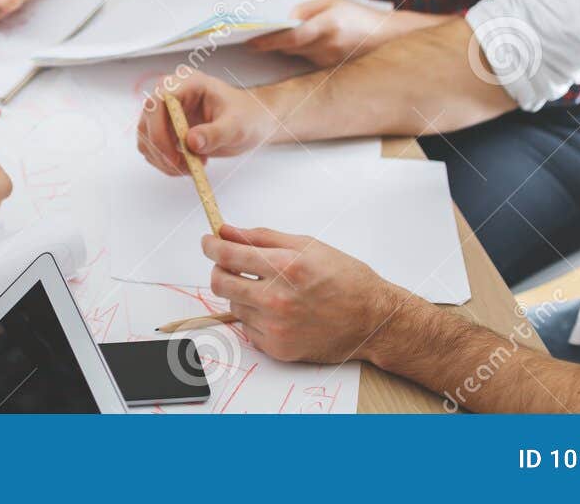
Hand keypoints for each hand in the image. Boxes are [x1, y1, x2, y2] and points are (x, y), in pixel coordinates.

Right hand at [136, 72, 279, 175]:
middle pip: (147, 123)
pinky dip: (165, 162)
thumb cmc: (247, 116)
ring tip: (193, 166)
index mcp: (187, 83)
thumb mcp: (237, 126)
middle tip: (186, 169)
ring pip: (146, 139)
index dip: (159, 131)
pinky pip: (152, 148)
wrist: (252, 121)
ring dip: (164, 160)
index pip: (157, 102)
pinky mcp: (163, 127)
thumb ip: (215, 133)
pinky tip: (189, 163)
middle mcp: (170, 94)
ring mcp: (164, 111)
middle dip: (162, 151)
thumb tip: (191, 142)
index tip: (175, 158)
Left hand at [203, 224, 405, 364]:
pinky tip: (279, 311)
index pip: (228, 255)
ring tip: (269, 290)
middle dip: (220, 270)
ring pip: (234, 306)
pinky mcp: (278, 348)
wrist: (372, 319)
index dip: (211, 246)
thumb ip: (263, 237)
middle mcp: (277, 299)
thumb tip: (227, 231)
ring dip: (242, 295)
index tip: (208, 242)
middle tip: (231, 266)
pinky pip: (248, 329)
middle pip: (221, 283)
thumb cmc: (345, 278)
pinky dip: (256, 318)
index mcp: (285, 267)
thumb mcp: (307, 245)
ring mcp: (276, 327)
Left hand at [246, 0, 396, 65]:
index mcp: (328, 26)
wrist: (386, 37)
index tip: (250, 42)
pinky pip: (306, 60)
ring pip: (296, 55)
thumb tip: (285, 19)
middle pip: (289, 49)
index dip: (269, 42)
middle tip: (249, 37)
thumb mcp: (332, 1)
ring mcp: (329, 60)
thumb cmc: (358, 16)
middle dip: (270, 44)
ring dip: (282, 48)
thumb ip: (306, 9)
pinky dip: (297, 53)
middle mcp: (328, 47)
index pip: (292, 38)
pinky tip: (291, 46)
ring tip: (264, 39)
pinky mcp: (331, 69)